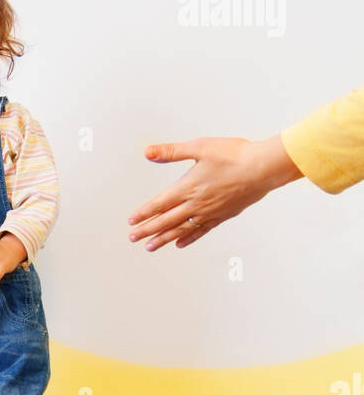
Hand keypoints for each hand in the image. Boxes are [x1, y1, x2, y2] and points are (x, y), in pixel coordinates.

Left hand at [128, 135, 303, 250]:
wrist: (263, 168)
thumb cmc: (234, 154)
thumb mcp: (200, 147)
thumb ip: (172, 152)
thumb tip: (147, 152)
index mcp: (188, 187)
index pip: (159, 204)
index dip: (144, 213)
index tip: (131, 222)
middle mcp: (196, 203)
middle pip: (166, 220)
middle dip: (148, 230)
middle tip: (133, 238)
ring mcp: (209, 212)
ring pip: (181, 229)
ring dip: (164, 238)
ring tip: (150, 247)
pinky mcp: (222, 215)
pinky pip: (201, 231)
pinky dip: (188, 238)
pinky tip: (179, 244)